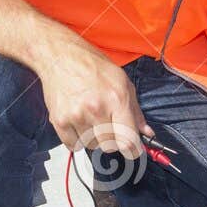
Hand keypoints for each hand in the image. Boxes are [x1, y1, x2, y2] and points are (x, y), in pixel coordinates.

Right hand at [37, 39, 148, 159]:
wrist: (60, 56)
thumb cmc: (92, 65)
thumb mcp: (122, 81)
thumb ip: (135, 110)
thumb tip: (147, 133)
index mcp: (117, 99)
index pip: (128, 141)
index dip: (133, 150)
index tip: (133, 150)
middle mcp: (97, 109)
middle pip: (110, 147)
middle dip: (113, 142)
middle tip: (110, 128)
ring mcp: (76, 116)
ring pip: (91, 146)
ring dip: (94, 138)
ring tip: (91, 119)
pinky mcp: (59, 121)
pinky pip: (73, 145)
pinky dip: (77, 138)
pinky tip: (78, 121)